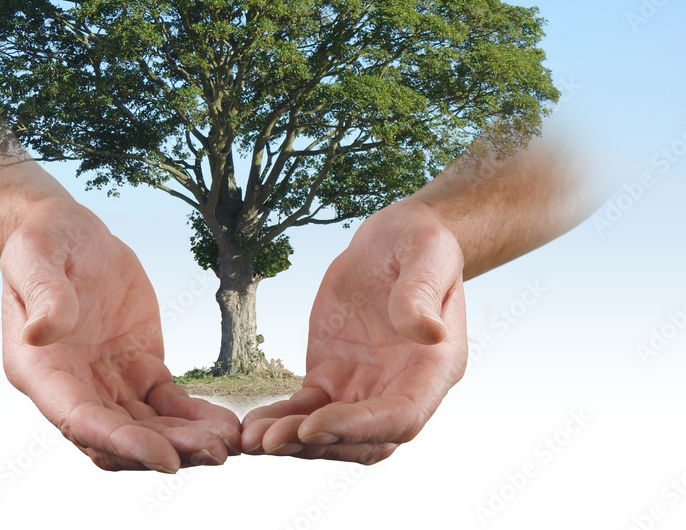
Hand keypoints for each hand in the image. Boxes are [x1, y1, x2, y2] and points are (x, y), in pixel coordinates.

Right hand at [0, 196, 240, 471]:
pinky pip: (169, 404)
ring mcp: (108, 382)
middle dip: (166, 449)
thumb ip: (43, 292)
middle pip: (119, 438)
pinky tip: (227, 424)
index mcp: (39, 369)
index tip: (165, 458)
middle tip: (216, 452)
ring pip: (148, 428)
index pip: (79, 420)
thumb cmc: (44, 239)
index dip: (121, 443)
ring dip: (187, 441)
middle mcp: (73, 387)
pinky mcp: (140, 368)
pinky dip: (196, 417)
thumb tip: (43, 330)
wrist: (69, 232)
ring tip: (230, 443)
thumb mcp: (35, 253)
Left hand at [241, 199, 467, 462]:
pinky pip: (307, 409)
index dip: (359, 427)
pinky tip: (251, 427)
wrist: (394, 241)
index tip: (314, 424)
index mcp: (435, 366)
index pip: (401, 415)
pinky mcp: (333, 376)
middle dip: (318, 443)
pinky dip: (282, 420)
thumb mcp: (426, 251)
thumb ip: (422, 292)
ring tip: (251, 440)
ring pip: (332, 432)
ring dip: (293, 441)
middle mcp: (403, 387)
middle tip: (270, 440)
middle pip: (364, 439)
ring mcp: (366, 386)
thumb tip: (427, 332)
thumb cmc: (420, 241)